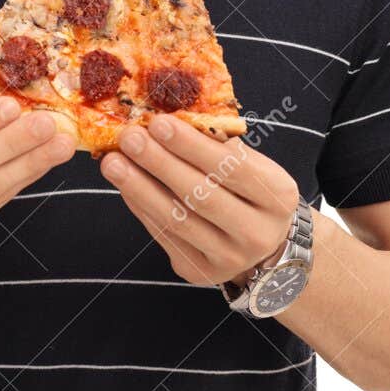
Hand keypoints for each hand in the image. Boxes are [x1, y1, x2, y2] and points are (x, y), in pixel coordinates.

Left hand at [99, 114, 300, 286]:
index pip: (232, 168)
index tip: (158, 122)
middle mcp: (257, 232)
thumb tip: (167, 118)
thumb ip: (218, 145)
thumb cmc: (251, 192)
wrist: (267, 246)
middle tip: (128, 137)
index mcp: (277, 196)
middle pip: (201, 196)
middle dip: (160, 164)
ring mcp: (228, 258)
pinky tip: (125, 185)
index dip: (192, 146)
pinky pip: (164, 236)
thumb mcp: (252, 165)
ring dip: (140, 188)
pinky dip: (141, 207)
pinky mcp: (200, 272)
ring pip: (178, 220)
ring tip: (112, 162)